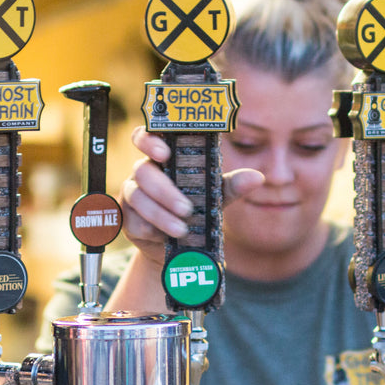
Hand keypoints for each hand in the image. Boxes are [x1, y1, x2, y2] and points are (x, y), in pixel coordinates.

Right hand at [117, 126, 262, 265]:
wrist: (181, 246)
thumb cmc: (198, 210)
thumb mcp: (216, 197)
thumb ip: (232, 185)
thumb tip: (257, 177)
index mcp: (163, 158)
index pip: (145, 137)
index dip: (149, 140)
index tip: (164, 153)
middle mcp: (144, 172)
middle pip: (142, 171)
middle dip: (164, 190)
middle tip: (186, 208)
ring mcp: (132, 195)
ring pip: (137, 197)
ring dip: (160, 214)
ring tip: (182, 229)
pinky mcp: (128, 219)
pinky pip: (134, 222)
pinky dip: (152, 230)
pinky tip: (166, 238)